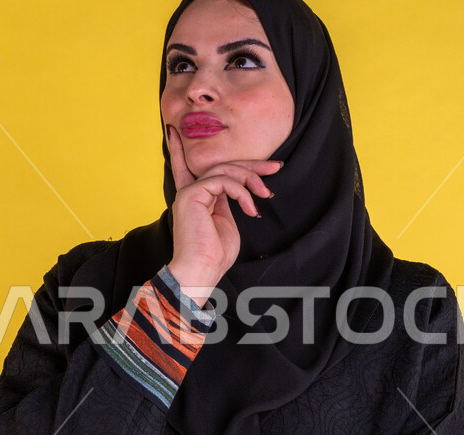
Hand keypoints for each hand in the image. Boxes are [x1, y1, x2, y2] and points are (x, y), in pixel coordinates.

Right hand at [166, 124, 282, 305]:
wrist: (201, 271)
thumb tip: (240, 189)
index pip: (192, 168)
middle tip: (276, 168)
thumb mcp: (227, 223)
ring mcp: (189, 192)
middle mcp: (190, 192)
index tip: (186, 134)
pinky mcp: (191, 194)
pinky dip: (241, 191)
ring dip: (251, 179)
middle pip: (222, 165)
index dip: (190, 149)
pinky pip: (222, 181)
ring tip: (265, 194)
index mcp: (196, 199)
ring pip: (224, 169)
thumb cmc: (215, 255)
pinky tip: (250, 208)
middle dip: (251, 165)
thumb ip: (228, 202)